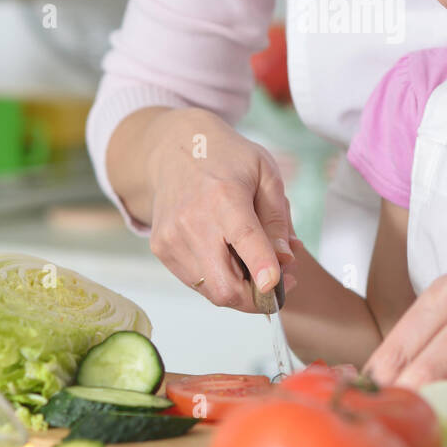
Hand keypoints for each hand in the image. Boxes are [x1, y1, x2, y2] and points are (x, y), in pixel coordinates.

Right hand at [145, 107, 303, 309]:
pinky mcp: (161, 249)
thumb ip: (278, 219)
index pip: (243, 238)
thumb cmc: (227, 158)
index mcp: (224, 197)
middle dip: (258, 298)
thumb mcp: (266, 174)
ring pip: (213, 292)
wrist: (173, 147)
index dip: (262, 266)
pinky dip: (220, 279)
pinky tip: (229, 255)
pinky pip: (198, 283)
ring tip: (256, 263)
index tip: (276, 286)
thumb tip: (285, 260)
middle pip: (225, 286)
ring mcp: (172, 239)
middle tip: (281, 281)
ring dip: (241, 289)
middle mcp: (192, 221)